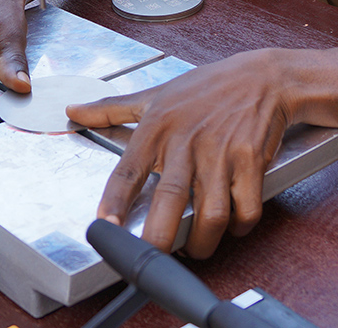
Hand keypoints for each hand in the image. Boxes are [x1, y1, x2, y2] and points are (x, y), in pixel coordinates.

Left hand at [68, 50, 290, 258]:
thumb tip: (73, 111)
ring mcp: (221, 152)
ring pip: (211, 213)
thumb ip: (112, 109)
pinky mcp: (251, 161)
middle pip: (169, 198)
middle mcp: (187, 141)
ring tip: (195, 248)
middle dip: (159, 238)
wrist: (263, 77)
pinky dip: (239, 227)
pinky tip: (232, 226)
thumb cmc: (207, 87)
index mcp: (157, 126)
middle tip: (153, 261)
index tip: (104, 228)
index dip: (114, 201)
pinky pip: (245, 208)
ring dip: (202, 242)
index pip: (128, 170)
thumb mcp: (155, 94)